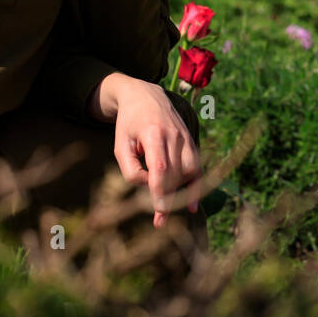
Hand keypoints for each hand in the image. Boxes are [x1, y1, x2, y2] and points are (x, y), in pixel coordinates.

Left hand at [97, 74, 201, 227]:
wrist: (145, 96)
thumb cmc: (128, 123)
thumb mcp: (120, 144)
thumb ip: (130, 168)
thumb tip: (147, 188)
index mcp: (153, 133)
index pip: (161, 168)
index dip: (161, 191)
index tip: (158, 211)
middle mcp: (174, 135)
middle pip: (175, 174)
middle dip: (168, 199)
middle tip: (158, 221)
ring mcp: (185, 137)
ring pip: (188, 171)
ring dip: (179, 193)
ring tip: (166, 208)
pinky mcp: (191, 141)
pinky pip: (198, 167)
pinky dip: (196, 186)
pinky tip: (191, 205)